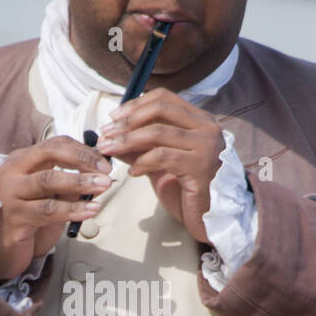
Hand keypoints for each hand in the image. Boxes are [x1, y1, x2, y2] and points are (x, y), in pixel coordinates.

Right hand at [0, 136, 112, 283]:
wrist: (2, 246)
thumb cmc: (30, 216)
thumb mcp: (50, 194)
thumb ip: (70, 182)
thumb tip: (100, 173)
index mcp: (22, 161)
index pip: (54, 145)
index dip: (82, 151)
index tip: (104, 162)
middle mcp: (13, 173)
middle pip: (49, 154)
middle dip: (81, 160)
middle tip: (105, 171)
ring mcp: (11, 195)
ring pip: (48, 181)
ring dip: (79, 183)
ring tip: (103, 186)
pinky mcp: (16, 218)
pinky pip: (48, 211)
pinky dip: (73, 210)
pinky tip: (90, 210)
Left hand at [97, 89, 224, 241]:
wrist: (209, 217)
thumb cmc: (185, 188)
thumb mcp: (160, 161)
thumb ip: (140, 146)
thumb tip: (111, 135)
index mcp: (200, 120)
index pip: (164, 98)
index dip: (135, 105)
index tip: (114, 117)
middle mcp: (207, 128)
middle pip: (160, 110)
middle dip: (127, 121)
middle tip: (106, 133)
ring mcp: (206, 147)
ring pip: (158, 132)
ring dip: (127, 140)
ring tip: (110, 150)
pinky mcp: (200, 168)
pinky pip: (162, 157)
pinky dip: (141, 162)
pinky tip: (133, 172)